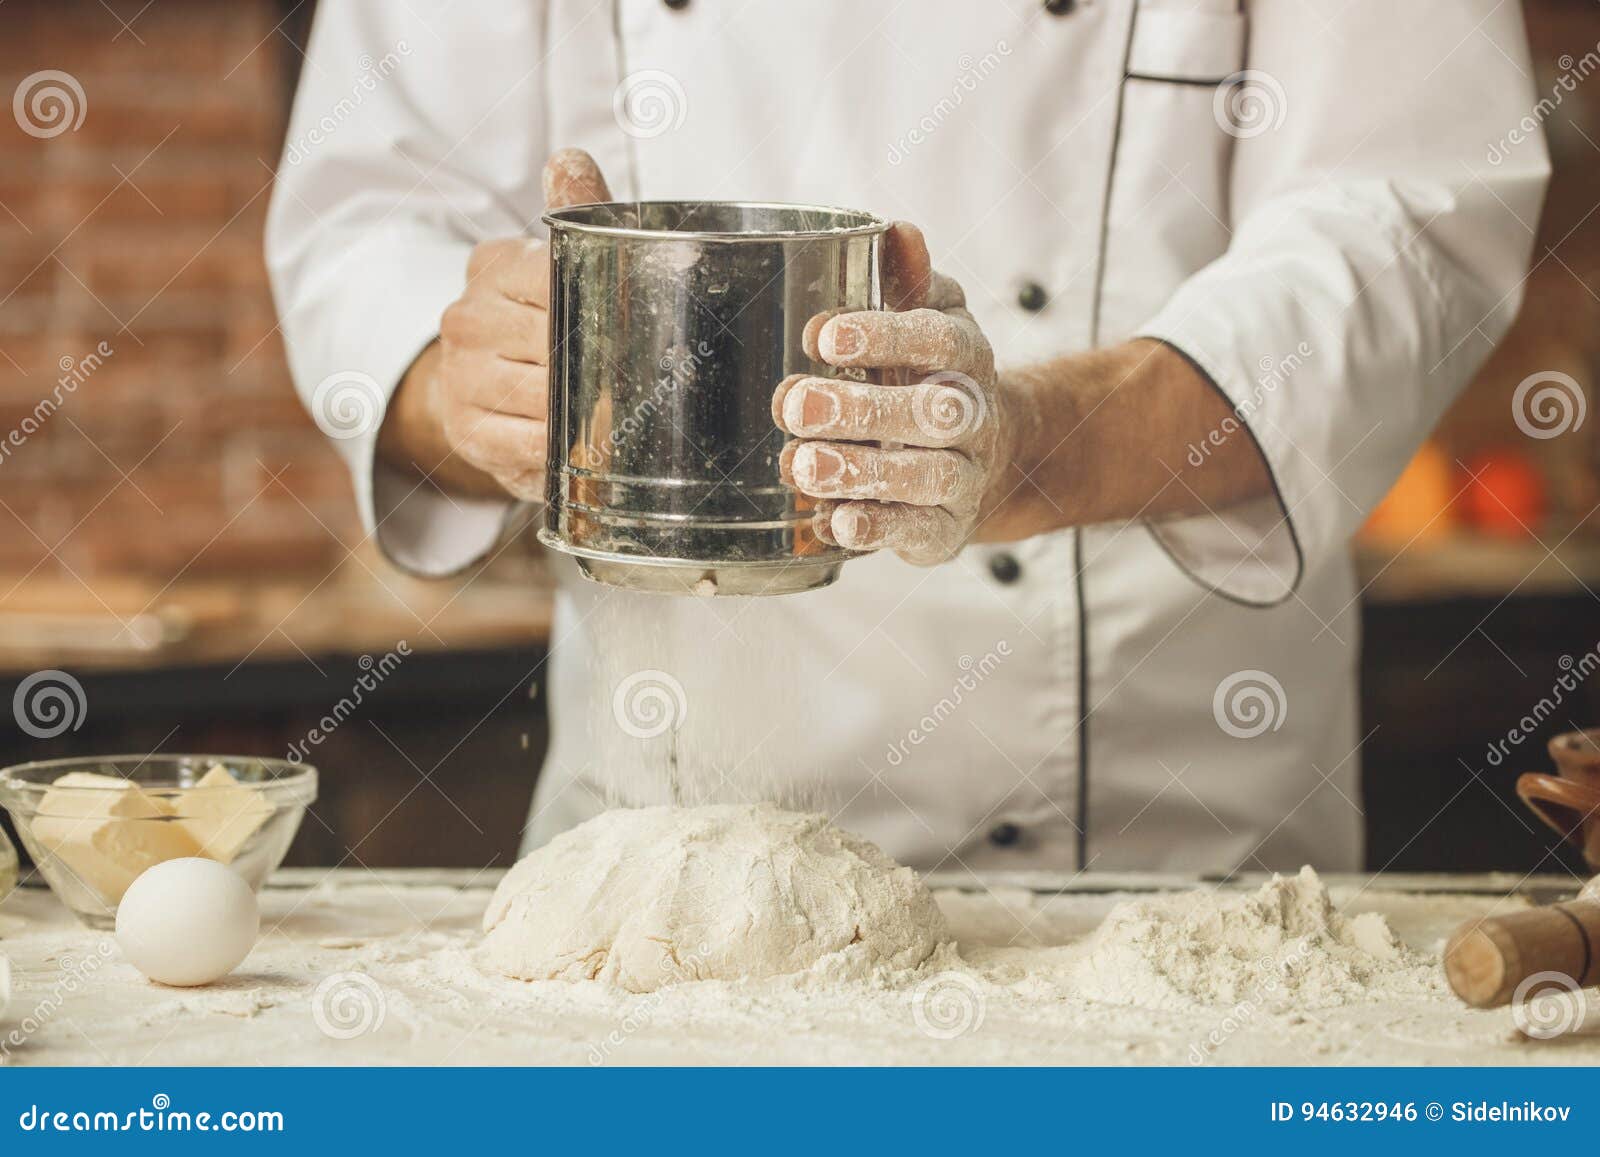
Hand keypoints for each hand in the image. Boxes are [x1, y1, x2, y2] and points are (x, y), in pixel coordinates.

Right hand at [378, 149, 611, 498]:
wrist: (481, 384)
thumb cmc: (539, 319)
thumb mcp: (559, 261)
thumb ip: (577, 213)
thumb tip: (570, 162)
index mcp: (493, 266)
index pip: (557, 279)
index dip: (604, 306)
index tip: (644, 323)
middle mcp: (467, 319)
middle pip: (557, 345)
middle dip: (607, 365)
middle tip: (654, 377)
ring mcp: (462, 376)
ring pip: (547, 398)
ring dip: (592, 412)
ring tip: (626, 413)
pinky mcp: (468, 432)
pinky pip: (530, 444)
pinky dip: (567, 449)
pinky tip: (590, 445)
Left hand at [773, 224, 1013, 563]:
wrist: (988, 458)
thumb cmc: (932, 378)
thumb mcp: (925, 320)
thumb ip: (905, 280)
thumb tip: (898, 230)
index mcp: (965, 353)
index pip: (937, 338)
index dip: (884, 336)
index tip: (823, 336)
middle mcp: (973, 416)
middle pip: (931, 412)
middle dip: (861, 409)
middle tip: (794, 402)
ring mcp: (964, 476)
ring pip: (926, 477)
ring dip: (862, 471)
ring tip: (803, 464)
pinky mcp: (946, 529)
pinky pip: (917, 533)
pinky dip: (876, 528)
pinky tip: (835, 521)